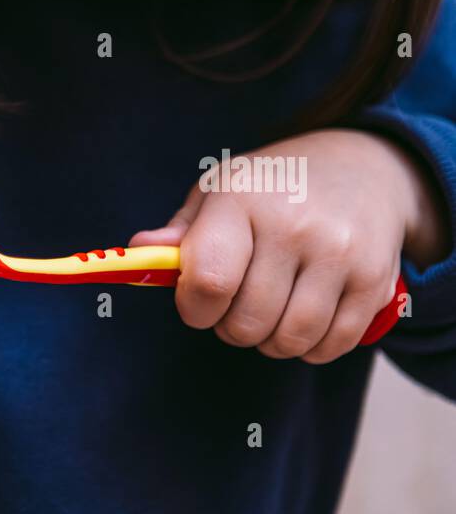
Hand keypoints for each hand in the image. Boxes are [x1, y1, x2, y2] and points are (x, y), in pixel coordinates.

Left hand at [131, 130, 446, 363]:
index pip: (209, 282)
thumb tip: (138, 250)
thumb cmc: (272, 188)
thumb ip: (179, 231)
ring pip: (289, 340)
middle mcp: (295, 226)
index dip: (194, 309)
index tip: (198, 304)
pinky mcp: (375, 279)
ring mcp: (340, 253)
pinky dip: (310, 346)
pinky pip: (331, 345)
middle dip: (231, 327)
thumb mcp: (220, 191)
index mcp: (242, 201)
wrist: (363, 166)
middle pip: (246, 322)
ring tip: (269, 311)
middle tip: (238, 304)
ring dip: (269, 341)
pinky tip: (303, 317)